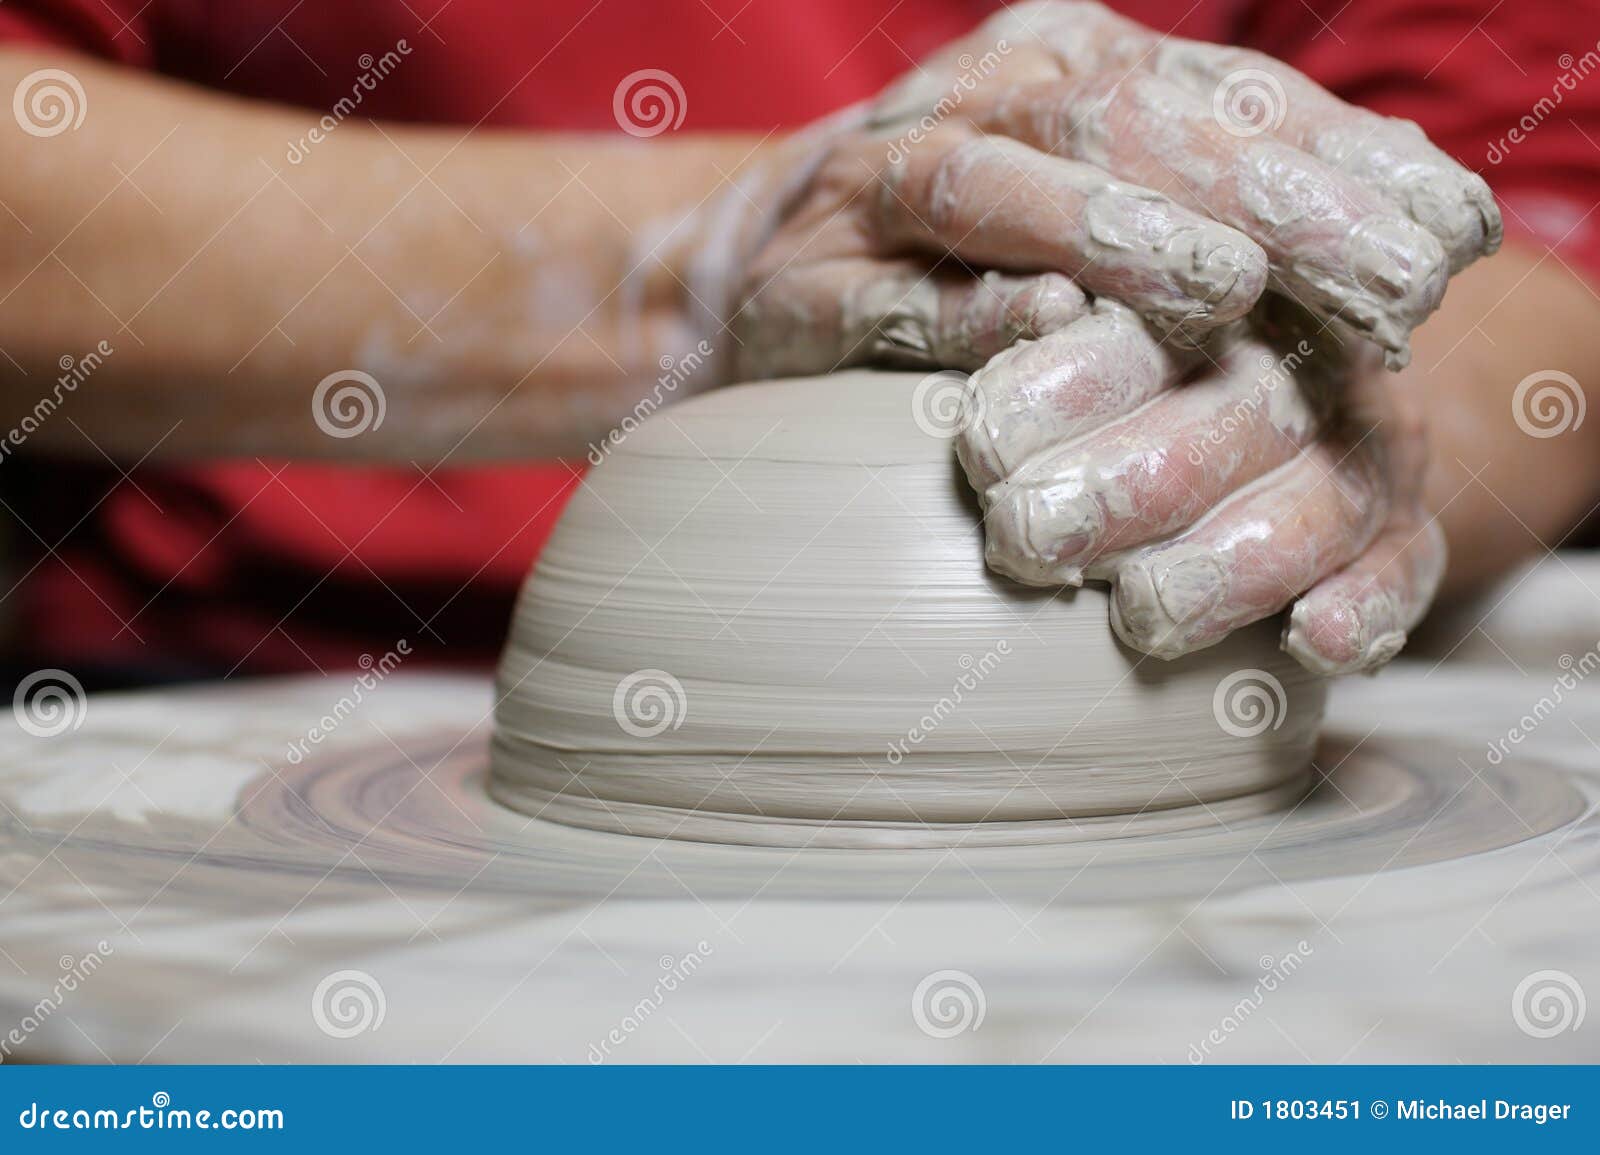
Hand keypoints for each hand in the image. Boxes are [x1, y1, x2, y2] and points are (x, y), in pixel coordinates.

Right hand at [731, 0, 1498, 380]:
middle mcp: (985, 93)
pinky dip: (970, 306)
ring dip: (1114, 227)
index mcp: (1075, 59)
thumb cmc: (967, 239)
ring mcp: (886, 179)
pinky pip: (897, 290)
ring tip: (1229, 286)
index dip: (1345, 159)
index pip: (1226, 97)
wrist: (754, 262)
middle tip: (1385, 276)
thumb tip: (1402, 236)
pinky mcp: (815, 279)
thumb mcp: (1103, 186)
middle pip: (1132, 122)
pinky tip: (1050, 321)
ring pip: (1000, 180)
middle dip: (1268, 196)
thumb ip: (1223, 198)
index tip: (1452, 233)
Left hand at [959, 297, 1447, 675]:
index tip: (986, 438)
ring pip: (1314, 507)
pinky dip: (1367, 610)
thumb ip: (1028, 309)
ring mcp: (1362, 451)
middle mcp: (1302, 360)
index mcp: (1219, 287)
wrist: (1323, 355)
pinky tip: (1315, 638)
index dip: (1070, 382)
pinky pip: (1403, 572)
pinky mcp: (1403, 533)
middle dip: (1123, 488)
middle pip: (1232, 418)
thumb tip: (1014, 316)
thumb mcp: (1090, 307)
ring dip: (1227, 567)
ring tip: (1145, 611)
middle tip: (1025, 536)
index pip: (1154, 324)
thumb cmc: (1141, 347)